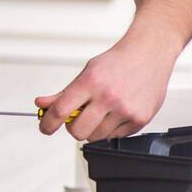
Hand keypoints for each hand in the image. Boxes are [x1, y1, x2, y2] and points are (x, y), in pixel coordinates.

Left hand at [34, 31, 178, 140]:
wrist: (149, 54)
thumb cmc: (117, 62)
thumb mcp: (86, 72)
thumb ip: (63, 93)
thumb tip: (42, 105)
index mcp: (91, 82)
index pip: (61, 111)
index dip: (48, 123)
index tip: (45, 128)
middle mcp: (109, 97)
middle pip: (77, 131)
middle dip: (73, 127)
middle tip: (78, 118)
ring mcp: (126, 110)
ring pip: (96, 137)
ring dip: (93, 129)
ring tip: (101, 112)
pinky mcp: (140, 119)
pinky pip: (115, 137)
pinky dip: (111, 129)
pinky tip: (116, 112)